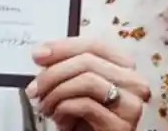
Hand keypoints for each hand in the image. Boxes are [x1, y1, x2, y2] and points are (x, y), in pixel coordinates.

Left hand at [26, 37, 149, 130]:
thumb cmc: (85, 123)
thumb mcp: (75, 91)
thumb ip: (66, 69)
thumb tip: (41, 53)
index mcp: (123, 68)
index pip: (94, 45)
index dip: (63, 47)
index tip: (38, 55)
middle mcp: (134, 83)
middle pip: (88, 60)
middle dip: (53, 73)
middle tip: (34, 88)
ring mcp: (130, 104)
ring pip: (87, 80)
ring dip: (56, 93)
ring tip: (45, 107)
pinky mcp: (121, 125)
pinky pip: (85, 105)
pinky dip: (64, 109)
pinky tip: (58, 118)